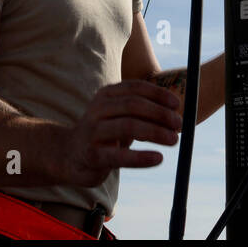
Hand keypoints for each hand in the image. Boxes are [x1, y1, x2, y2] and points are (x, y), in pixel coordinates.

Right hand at [59, 80, 183, 187]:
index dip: (158, 94)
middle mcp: (98, 109)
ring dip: (155, 132)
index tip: (177, 104)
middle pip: (133, 105)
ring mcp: (93, 131)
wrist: (68, 154)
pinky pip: (120, 155)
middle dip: (160, 113)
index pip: (135, 88)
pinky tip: (158, 158)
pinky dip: (141, 157)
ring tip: (174, 140)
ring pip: (128, 126)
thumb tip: (175, 113)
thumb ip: (141, 111)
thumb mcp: (119, 115)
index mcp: (106, 95)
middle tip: (179, 124)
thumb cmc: (103, 133)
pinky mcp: (92, 155)